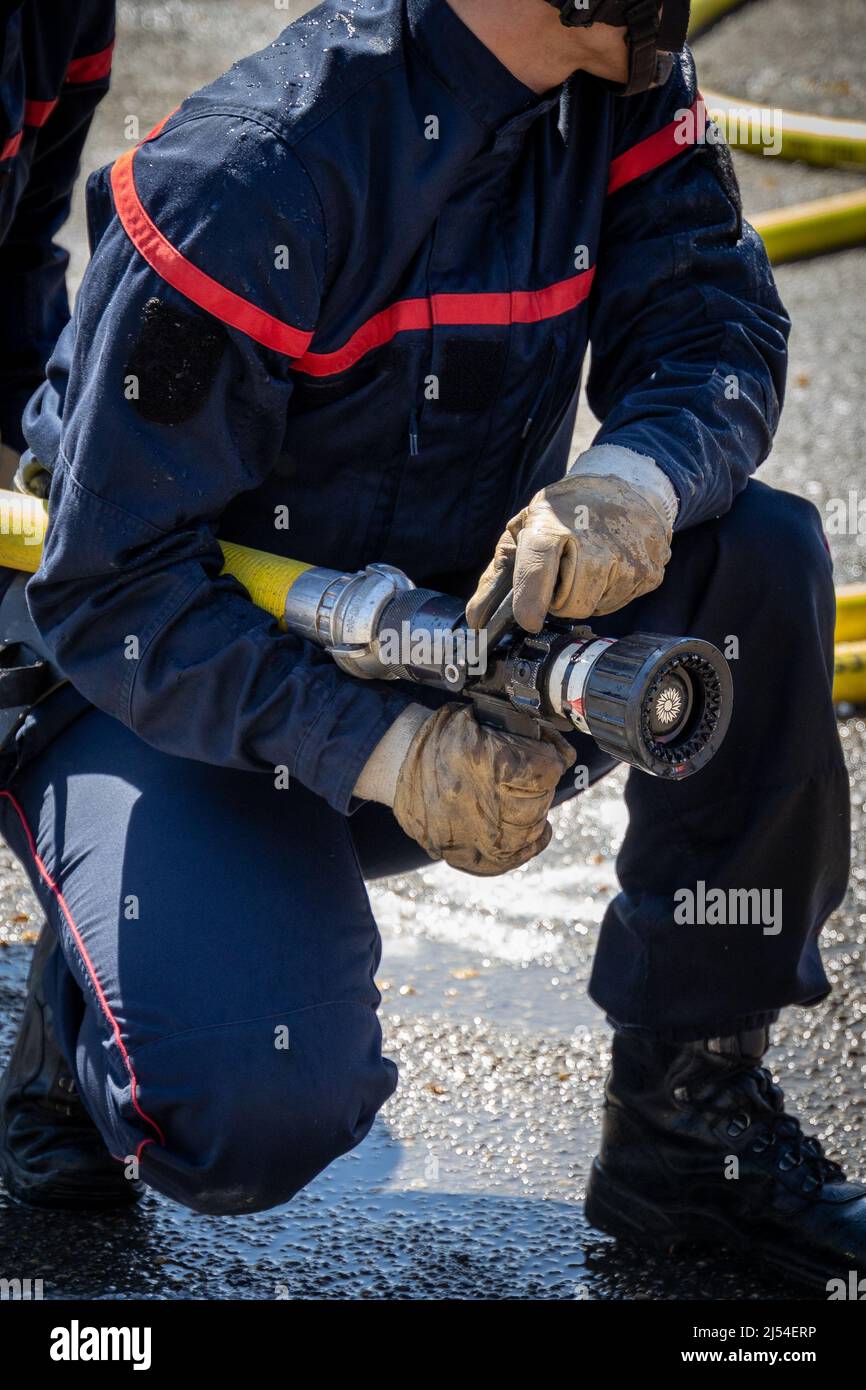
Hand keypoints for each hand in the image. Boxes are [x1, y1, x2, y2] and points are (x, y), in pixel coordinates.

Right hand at [393, 703, 575, 876]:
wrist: (397, 762)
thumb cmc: (441, 736)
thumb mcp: (482, 719)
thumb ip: (526, 734)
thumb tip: (565, 755)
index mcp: (484, 760)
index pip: (548, 768)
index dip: (550, 757)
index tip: (545, 753)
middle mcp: (479, 802)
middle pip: (541, 800)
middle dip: (540, 784)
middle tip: (524, 773)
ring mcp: (469, 833)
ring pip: (529, 830)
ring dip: (533, 813)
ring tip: (520, 796)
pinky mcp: (460, 852)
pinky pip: (507, 860)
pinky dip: (526, 847)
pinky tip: (534, 833)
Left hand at [466, 473, 672, 633]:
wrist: (629, 486)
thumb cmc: (568, 511)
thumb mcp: (526, 529)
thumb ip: (499, 576)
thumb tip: (477, 620)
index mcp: (553, 526)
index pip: (537, 571)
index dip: (530, 602)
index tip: (528, 619)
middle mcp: (595, 544)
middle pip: (567, 606)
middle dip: (557, 599)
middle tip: (561, 573)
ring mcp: (628, 560)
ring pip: (592, 608)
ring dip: (583, 596)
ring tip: (587, 564)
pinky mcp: (649, 574)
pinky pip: (616, 604)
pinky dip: (607, 592)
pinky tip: (609, 565)